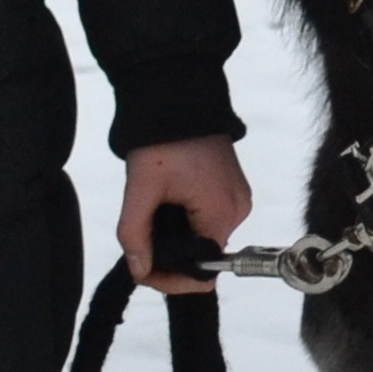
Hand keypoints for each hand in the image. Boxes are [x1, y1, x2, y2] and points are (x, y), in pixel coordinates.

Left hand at [118, 136, 251, 295]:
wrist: (177, 93)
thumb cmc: (162, 138)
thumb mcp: (142, 188)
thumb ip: (135, 233)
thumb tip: (138, 270)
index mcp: (223, 213)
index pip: (204, 272)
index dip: (171, 278)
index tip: (142, 269)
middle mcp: (237, 209)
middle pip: (203, 256)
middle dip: (169, 256)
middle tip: (139, 244)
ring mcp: (236, 196)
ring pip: (203, 236)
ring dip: (176, 237)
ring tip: (149, 219)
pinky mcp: (229, 185)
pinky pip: (208, 216)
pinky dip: (185, 219)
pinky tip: (165, 206)